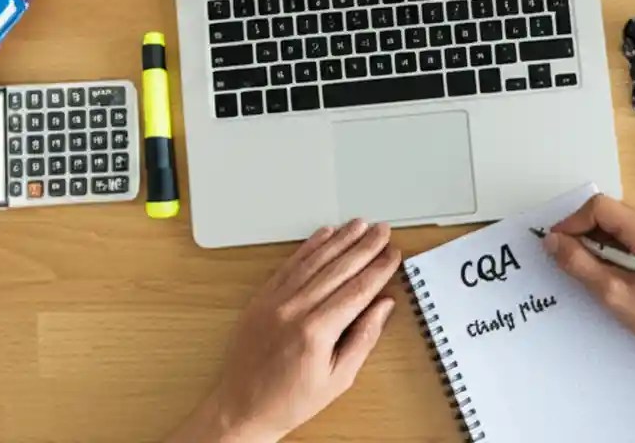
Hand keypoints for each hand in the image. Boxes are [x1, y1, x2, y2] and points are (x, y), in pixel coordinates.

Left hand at [171, 221, 402, 442]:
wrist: (242, 408)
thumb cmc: (289, 400)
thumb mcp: (338, 379)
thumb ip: (363, 338)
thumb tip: (383, 306)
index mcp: (315, 332)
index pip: (357, 290)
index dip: (378, 269)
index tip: (393, 255)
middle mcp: (294, 310)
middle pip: (338, 269)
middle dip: (364, 247)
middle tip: (382, 230)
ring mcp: (274, 301)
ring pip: (314, 260)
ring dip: (340, 240)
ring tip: (359, 225)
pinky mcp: (261, 298)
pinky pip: (289, 265)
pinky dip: (308, 247)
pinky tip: (324, 234)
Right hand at [541, 194, 634, 358]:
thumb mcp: (613, 292)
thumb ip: (579, 263)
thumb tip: (551, 241)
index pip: (599, 208)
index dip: (572, 223)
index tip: (557, 246)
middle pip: (606, 212)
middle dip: (582, 234)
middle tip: (570, 262)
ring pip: (612, 223)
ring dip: (595, 242)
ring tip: (590, 271)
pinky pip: (624, 233)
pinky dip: (608, 247)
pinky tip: (607, 270)